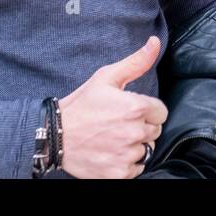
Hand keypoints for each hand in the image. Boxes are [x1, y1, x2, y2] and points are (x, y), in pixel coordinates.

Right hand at [59, 36, 167, 178]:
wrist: (54, 135)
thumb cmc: (81, 105)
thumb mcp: (106, 77)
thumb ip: (136, 62)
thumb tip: (154, 42)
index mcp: (135, 108)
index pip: (161, 112)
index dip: (147, 110)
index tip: (131, 111)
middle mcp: (134, 132)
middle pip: (155, 131)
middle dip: (142, 126)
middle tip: (118, 124)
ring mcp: (126, 155)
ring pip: (146, 150)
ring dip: (134, 145)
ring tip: (113, 138)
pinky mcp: (119, 173)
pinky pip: (136, 168)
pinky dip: (127, 163)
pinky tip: (111, 153)